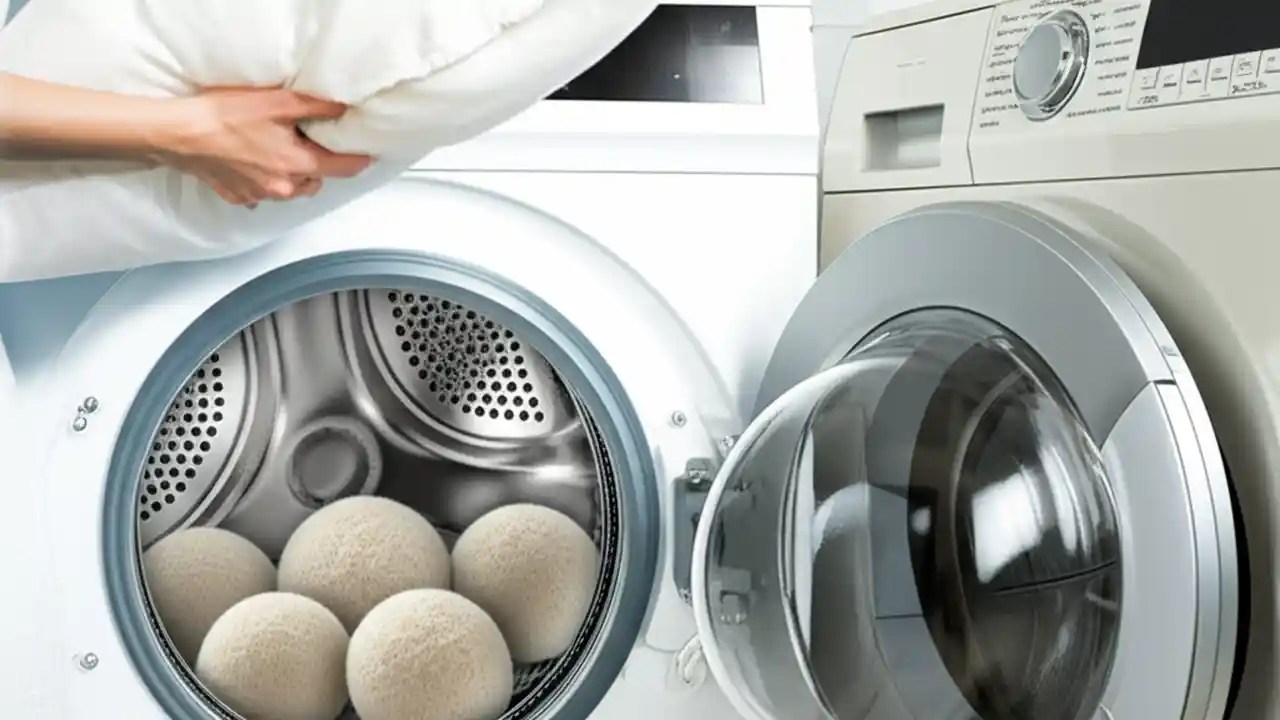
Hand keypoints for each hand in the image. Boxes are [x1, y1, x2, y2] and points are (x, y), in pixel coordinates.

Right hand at [156, 87, 372, 205]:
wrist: (180, 134)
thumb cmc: (225, 116)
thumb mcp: (279, 102)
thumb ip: (317, 106)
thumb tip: (344, 106)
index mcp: (297, 165)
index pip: (342, 168)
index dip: (358, 161)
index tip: (367, 156)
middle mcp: (283, 187)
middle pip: (315, 181)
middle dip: (318, 165)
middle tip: (308, 143)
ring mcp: (259, 195)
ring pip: (290, 189)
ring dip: (291, 174)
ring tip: (278, 151)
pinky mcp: (238, 197)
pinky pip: (261, 192)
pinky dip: (263, 179)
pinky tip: (252, 162)